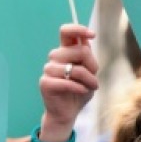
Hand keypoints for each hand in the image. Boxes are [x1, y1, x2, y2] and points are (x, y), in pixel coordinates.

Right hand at [38, 24, 98, 141]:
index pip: (66, 32)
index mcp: (65, 51)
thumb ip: (87, 57)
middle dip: (92, 64)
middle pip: (79, 50)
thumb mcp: (89, 73)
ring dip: (88, 79)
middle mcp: (55, 58)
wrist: (68, 112)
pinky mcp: (45, 83)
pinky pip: (66, 82)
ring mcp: (48, 70)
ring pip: (75, 68)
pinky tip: (83, 91)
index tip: (93, 35)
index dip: (79, 29)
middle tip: (95, 78)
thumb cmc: (79, 91)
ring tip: (92, 87)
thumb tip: (86, 40)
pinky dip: (78, 88)